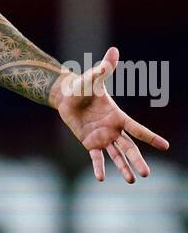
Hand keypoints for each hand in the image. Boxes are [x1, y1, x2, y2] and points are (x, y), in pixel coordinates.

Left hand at [53, 46, 169, 181]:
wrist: (67, 96)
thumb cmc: (83, 85)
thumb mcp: (93, 78)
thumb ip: (104, 68)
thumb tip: (113, 51)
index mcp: (118, 116)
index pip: (137, 129)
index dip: (151, 138)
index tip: (165, 146)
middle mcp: (113, 129)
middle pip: (129, 147)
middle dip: (138, 160)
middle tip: (147, 174)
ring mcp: (102, 137)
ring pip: (116, 155)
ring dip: (123, 168)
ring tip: (132, 180)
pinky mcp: (89, 143)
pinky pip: (96, 157)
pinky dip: (99, 167)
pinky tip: (101, 178)